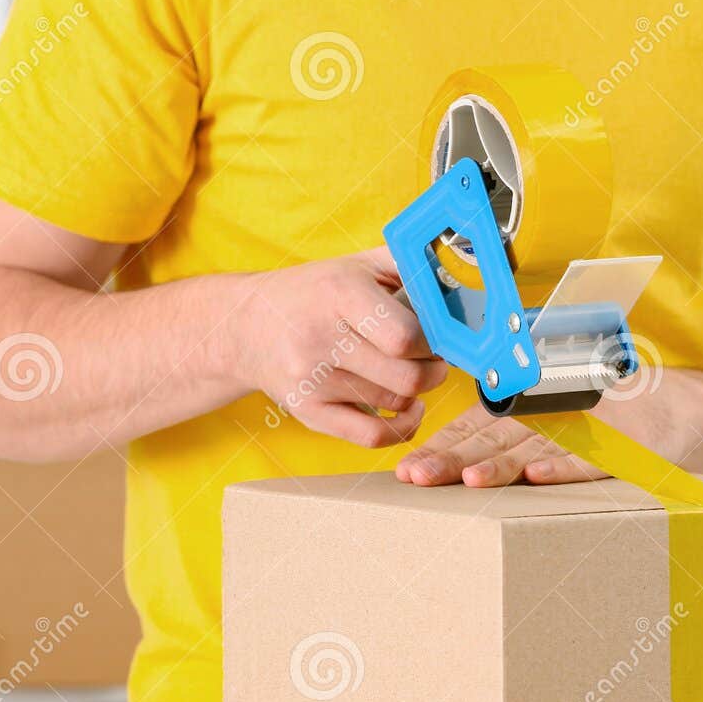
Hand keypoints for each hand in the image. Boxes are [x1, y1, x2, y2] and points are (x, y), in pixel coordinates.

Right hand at [231, 247, 446, 446]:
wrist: (244, 327)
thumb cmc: (313, 293)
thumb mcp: (356, 264)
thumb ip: (408, 264)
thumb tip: (458, 276)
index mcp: (339, 293)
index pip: (406, 336)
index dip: (434, 342)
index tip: (438, 337)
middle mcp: (321, 337)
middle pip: (407, 377)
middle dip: (435, 371)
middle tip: (436, 361)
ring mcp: (311, 380)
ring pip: (393, 404)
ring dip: (418, 394)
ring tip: (415, 376)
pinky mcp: (307, 412)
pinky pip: (370, 437)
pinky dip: (400, 428)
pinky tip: (407, 411)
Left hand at [394, 404, 606, 486]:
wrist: (660, 406)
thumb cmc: (591, 415)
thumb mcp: (539, 417)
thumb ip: (499, 434)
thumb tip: (451, 464)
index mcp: (516, 408)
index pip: (468, 428)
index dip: (437, 447)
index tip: (408, 470)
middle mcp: (538, 415)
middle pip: (489, 439)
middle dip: (451, 459)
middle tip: (420, 477)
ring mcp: (575, 429)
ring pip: (529, 448)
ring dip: (500, 464)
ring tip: (470, 480)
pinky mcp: (610, 443)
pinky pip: (583, 456)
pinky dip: (561, 466)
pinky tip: (537, 477)